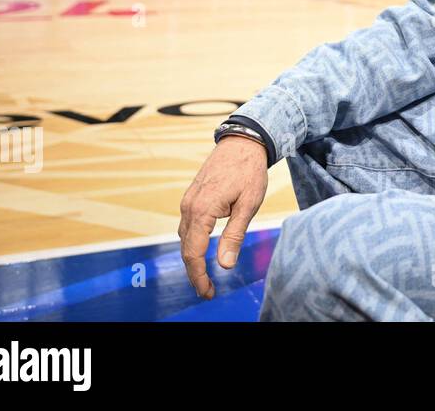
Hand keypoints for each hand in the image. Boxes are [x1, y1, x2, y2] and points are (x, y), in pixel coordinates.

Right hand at [178, 136, 267, 299]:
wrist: (242, 142)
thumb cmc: (249, 171)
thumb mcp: (248, 204)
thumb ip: (234, 234)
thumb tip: (224, 264)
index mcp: (202, 210)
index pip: (193, 252)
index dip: (198, 275)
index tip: (207, 292)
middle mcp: (189, 206)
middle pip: (185, 248)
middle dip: (194, 271)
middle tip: (207, 290)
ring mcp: (188, 200)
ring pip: (185, 237)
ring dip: (191, 257)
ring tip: (204, 275)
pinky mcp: (192, 196)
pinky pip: (187, 225)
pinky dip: (191, 242)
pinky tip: (201, 249)